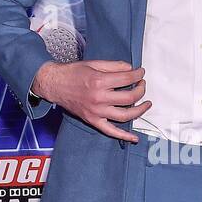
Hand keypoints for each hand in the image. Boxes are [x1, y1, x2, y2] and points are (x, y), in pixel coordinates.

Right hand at [33, 59, 150, 141]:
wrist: (55, 84)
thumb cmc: (73, 73)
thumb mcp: (94, 64)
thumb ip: (114, 66)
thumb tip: (131, 70)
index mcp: (99, 82)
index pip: (127, 79)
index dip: (138, 74)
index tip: (141, 73)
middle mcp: (99, 98)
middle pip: (129, 98)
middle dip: (140, 90)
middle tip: (142, 84)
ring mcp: (96, 112)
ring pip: (125, 116)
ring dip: (139, 110)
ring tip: (146, 104)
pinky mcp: (92, 120)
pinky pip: (110, 131)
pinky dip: (123, 136)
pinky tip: (134, 138)